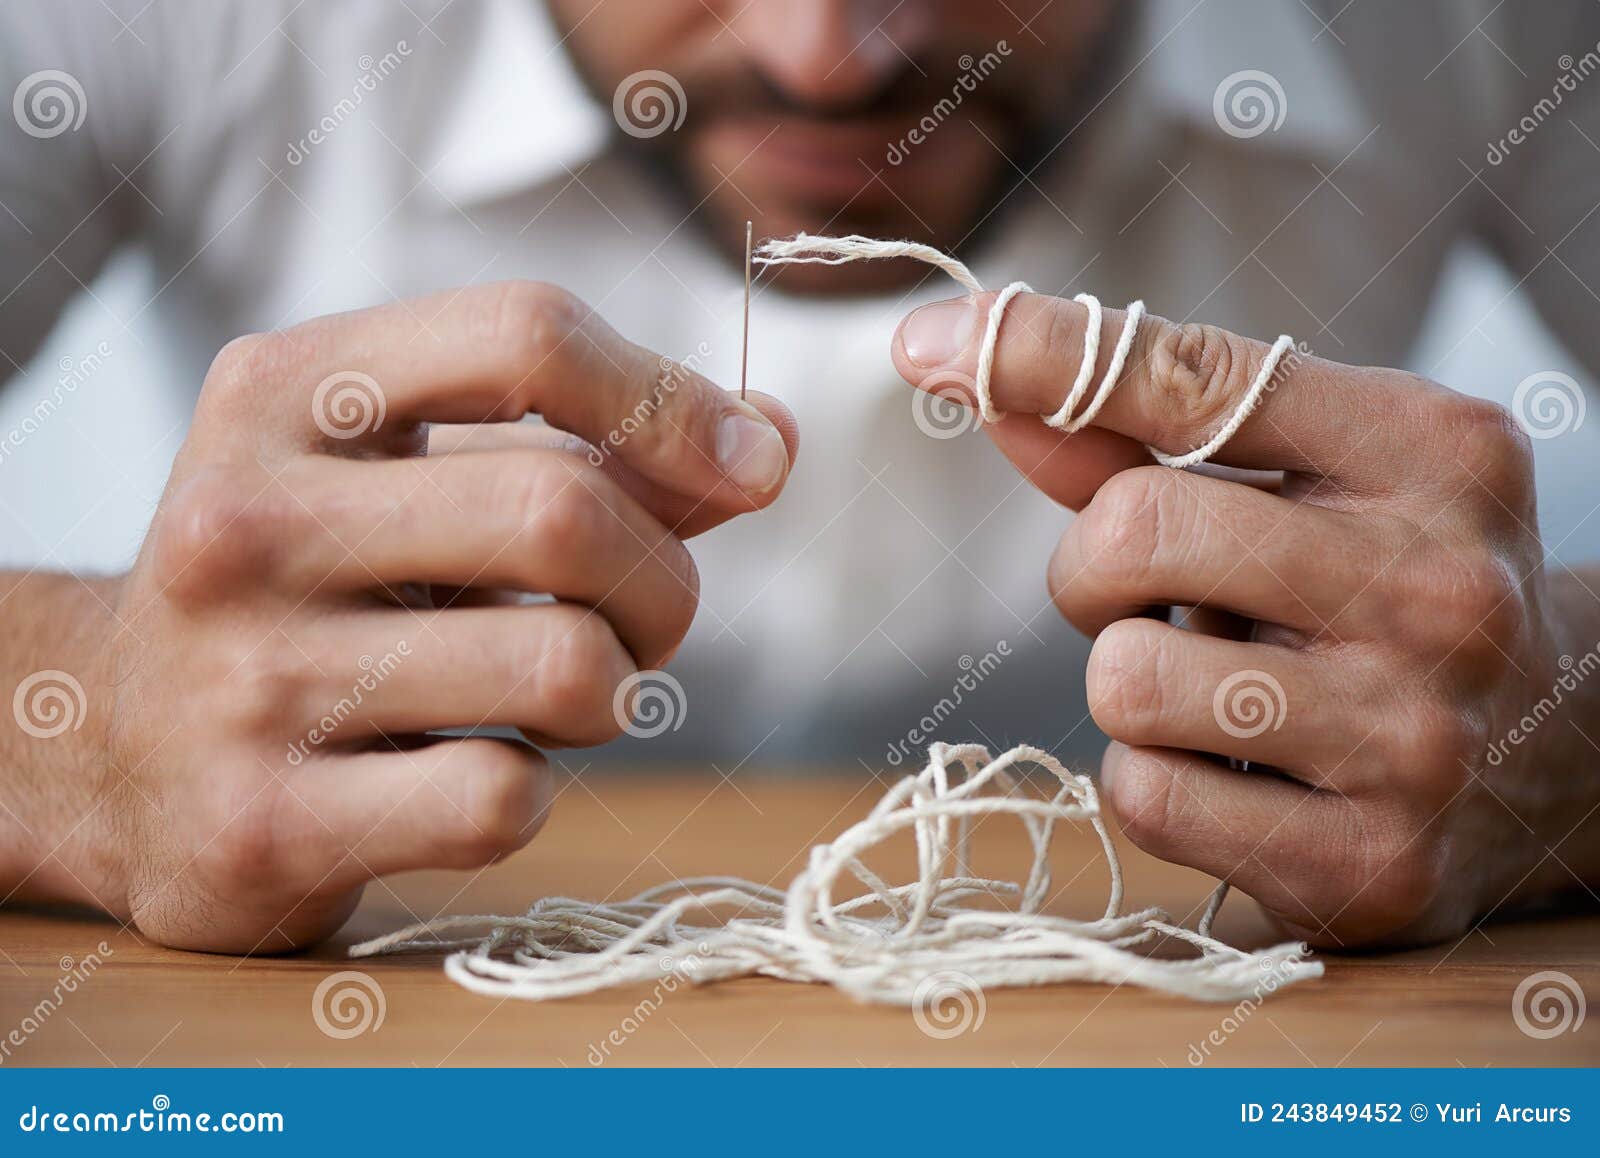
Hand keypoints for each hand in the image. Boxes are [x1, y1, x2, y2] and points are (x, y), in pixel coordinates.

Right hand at [36, 282, 794, 952]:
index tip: (746, 462)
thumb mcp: (416, 478)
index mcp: (287, 393)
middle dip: (664, 579)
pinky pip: (502, 797)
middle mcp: (246, 520)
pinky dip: (538, 788)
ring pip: (563, 667)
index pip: (526, 334)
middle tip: (649, 617)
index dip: (672, 398)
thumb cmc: (314, 587)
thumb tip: (769, 439)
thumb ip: (597, 451)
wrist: (110, 747)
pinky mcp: (265, 821)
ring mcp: (244, 676)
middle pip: (567, 510)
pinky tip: (481, 772)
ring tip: (564, 694)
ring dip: (615, 691)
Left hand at [893, 293, 1599, 947]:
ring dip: (1129, 679)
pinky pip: (1146, 796)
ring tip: (1219, 684)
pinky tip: (1237, 772)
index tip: (923, 341)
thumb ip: (1135, 429)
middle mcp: (1440, 585)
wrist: (1558, 757)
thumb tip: (965, 362)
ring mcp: (1414, 735)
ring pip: (1124, 678)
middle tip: (1160, 594)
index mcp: (1430, 449)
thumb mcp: (1304, 479)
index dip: (1035, 350)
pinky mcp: (1371, 865)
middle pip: (1130, 532)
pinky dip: (1154, 777)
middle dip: (1096, 568)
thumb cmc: (1380, 586)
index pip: (1188, 374)